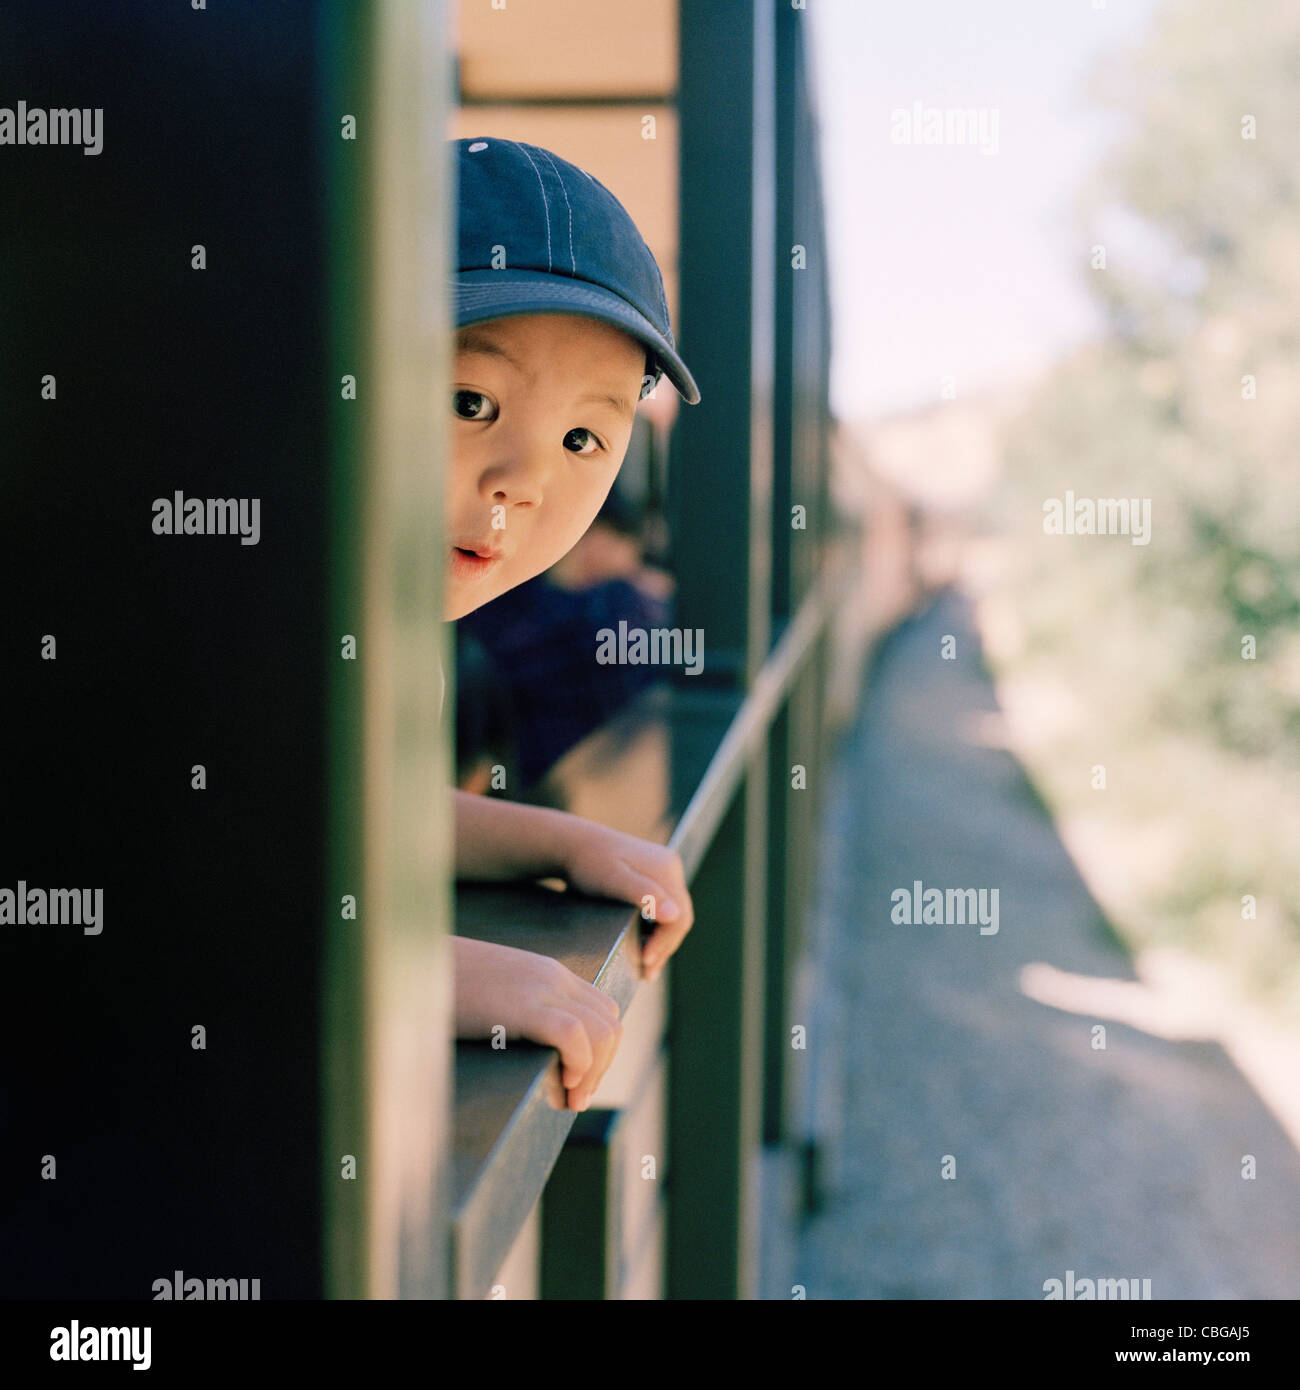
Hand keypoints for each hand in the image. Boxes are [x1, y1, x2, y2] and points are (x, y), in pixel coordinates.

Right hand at [452, 935, 622, 1111]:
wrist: (406, 962)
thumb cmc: (436, 985)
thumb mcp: (489, 992)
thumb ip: (513, 1009)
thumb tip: (519, 1047)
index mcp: (546, 973)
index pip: (600, 1010)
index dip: (598, 1052)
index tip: (574, 1083)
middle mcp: (552, 977)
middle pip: (609, 1024)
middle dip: (601, 1068)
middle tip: (574, 1100)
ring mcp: (540, 989)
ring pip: (604, 1032)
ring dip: (594, 1074)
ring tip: (569, 1100)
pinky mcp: (524, 1006)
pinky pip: (576, 1036)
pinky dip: (580, 1066)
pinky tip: (561, 1083)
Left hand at [560, 822, 694, 982]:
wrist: (570, 844)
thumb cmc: (588, 863)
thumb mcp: (613, 880)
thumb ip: (645, 895)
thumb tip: (674, 915)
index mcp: (667, 869)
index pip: (679, 917)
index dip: (664, 944)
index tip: (644, 963)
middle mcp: (670, 868)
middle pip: (678, 918)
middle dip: (663, 948)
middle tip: (646, 974)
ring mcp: (662, 872)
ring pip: (671, 916)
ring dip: (660, 942)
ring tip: (644, 967)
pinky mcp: (651, 878)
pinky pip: (661, 909)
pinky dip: (654, 930)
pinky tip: (642, 946)